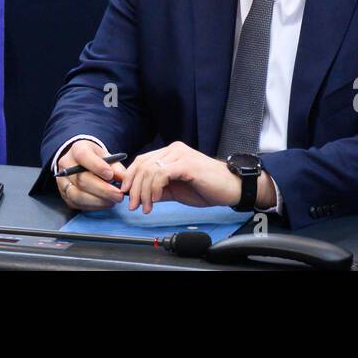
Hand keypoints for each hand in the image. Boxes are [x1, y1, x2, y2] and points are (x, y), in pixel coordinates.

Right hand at [55, 139, 126, 210]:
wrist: (79, 163)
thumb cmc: (95, 159)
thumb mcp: (106, 156)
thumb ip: (116, 167)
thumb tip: (124, 179)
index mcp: (77, 149)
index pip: (83, 156)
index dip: (97, 166)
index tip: (111, 175)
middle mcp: (66, 164)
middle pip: (81, 179)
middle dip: (102, 189)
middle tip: (118, 195)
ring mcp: (63, 181)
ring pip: (77, 194)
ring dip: (98, 201)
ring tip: (113, 201)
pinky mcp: (64, 194)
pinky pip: (77, 203)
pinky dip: (93, 206)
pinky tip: (104, 203)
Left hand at [121, 142, 258, 213]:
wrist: (232, 188)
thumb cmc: (208, 187)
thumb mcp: (177, 189)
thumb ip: (159, 189)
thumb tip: (139, 196)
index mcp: (170, 153)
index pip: (142, 161)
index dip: (130, 178)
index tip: (126, 194)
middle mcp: (173, 150)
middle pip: (143, 165)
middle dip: (134, 188)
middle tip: (133, 205)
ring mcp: (180, 155)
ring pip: (149, 170)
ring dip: (143, 192)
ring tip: (146, 207)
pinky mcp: (186, 164)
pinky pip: (161, 174)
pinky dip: (154, 188)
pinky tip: (156, 200)